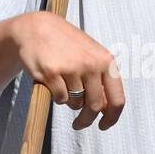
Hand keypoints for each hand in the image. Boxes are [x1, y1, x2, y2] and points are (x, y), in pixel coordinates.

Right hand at [13, 11, 124, 129]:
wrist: (37, 28)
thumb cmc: (67, 44)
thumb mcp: (91, 55)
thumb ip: (101, 79)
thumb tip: (106, 110)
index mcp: (105, 61)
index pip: (117, 99)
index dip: (112, 118)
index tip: (104, 126)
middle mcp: (91, 65)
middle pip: (94, 106)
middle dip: (86, 119)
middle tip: (79, 124)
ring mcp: (71, 68)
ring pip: (75, 103)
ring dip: (70, 102)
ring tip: (63, 85)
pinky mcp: (52, 73)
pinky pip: (60, 98)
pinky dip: (57, 96)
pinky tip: (53, 82)